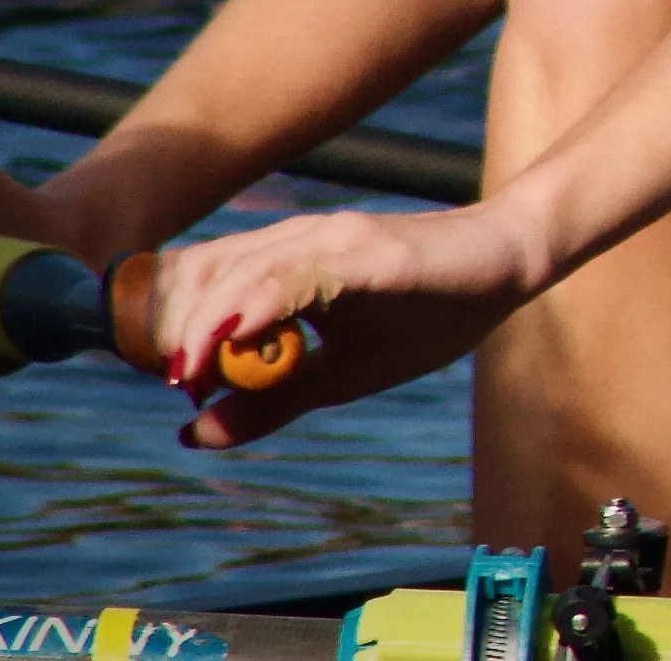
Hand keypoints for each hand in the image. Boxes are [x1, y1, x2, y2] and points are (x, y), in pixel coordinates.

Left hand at [150, 203, 527, 448]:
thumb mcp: (342, 373)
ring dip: (205, 324)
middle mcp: (307, 238)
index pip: (208, 278)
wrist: (506, 264)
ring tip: (188, 373)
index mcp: (295, 259)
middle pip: (212, 272)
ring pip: (244, 272)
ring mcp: (336, 239)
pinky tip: (237, 336)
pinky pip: (298, 274)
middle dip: (177, 328)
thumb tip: (194, 431)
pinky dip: (258, 304)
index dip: (171, 322)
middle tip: (174, 383)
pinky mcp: (368, 251)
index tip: (165, 377)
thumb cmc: (428, 314)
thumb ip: (272, 397)